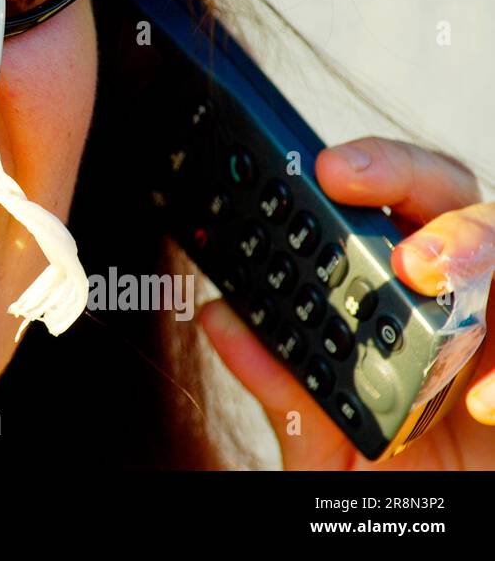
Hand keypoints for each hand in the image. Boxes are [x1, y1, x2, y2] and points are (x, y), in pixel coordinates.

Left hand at [198, 137, 494, 468]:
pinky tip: (482, 402)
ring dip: (472, 250)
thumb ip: (280, 381)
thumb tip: (218, 318)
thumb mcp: (321, 434)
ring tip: (427, 279)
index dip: (365, 168)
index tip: (327, 169)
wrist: (443, 517)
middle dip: (419, 196)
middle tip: (391, 241)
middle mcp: (456, 286)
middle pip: (449, 199)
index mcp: (395, 279)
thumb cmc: (388, 471)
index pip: (384, 197)